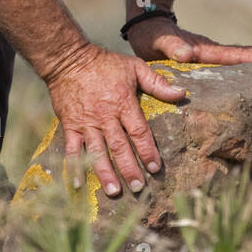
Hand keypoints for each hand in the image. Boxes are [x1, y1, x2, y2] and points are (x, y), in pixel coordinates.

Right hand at [43, 44, 185, 196]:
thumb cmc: (106, 63)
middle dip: (130, 169)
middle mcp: (105, 116)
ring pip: (97, 152)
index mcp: (123, 103)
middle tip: (138, 187)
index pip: (139, 132)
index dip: (147, 151)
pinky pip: (72, 149)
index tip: (155, 167)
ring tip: (114, 191)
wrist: (69, 59)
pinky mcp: (69, 125)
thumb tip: (182, 94)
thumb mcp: (135, 67)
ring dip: (105, 173)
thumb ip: (157, 83)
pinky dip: (75, 167)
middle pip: (119, 147)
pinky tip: (78, 184)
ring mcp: (86, 123)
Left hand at [127, 18, 251, 72]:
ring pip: (238, 68)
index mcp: (206, 51)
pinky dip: (238, 83)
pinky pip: (225, 75)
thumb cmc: (152, 35)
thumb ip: (170, 46)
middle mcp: (212, 55)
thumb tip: (187, 55)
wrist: (147, 30)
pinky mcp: (203, 67)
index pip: (238, 54)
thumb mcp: (158, 40)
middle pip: (245, 61)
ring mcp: (209, 61)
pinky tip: (240, 99)